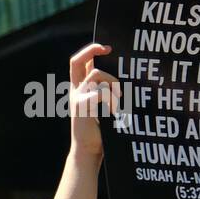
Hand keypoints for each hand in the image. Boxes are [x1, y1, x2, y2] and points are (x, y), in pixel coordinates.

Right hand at [68, 42, 114, 159]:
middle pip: (76, 61)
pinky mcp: (81, 105)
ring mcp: (76, 97)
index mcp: (79, 90)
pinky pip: (102, 92)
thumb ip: (107, 92)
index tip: (107, 47)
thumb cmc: (101, 132)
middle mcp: (75, 91)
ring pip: (96, 74)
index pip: (79, 63)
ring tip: (120, 99)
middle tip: (108, 48)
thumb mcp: (104, 107)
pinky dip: (113, 100)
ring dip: (113, 82)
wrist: (88, 151)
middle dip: (91, 49)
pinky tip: (117, 111)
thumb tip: (124, 77)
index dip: (90, 51)